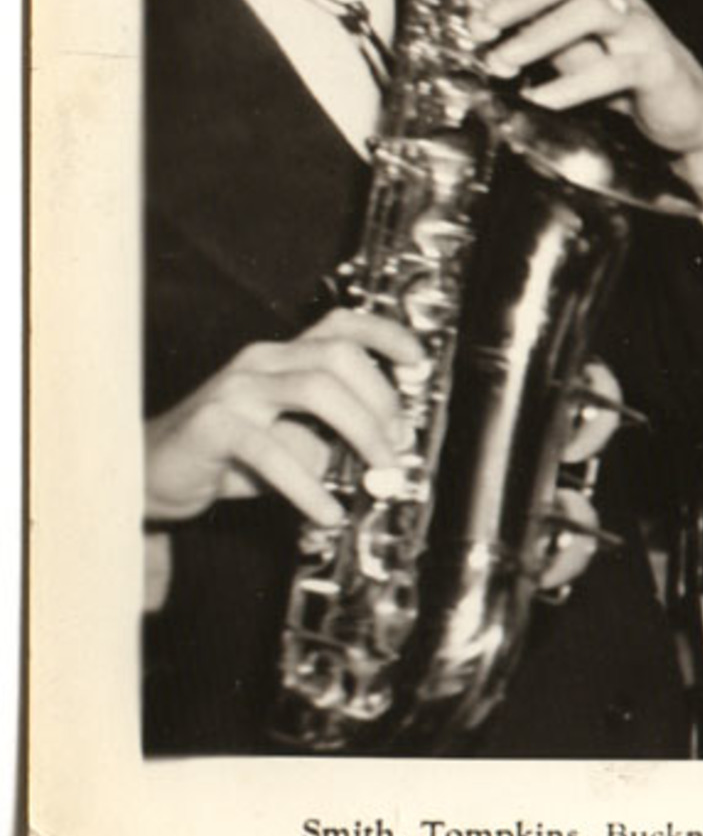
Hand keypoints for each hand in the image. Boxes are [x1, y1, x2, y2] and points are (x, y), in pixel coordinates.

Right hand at [144, 309, 424, 527]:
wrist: (149, 476)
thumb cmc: (227, 457)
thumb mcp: (287, 441)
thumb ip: (329, 438)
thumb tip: (383, 454)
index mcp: (283, 356)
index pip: (341, 325)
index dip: (386, 334)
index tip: (420, 362)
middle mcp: (261, 361)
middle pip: (339, 356)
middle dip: (382, 400)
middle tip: (400, 446)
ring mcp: (235, 388)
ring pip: (316, 390)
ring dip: (361, 433)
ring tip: (379, 476)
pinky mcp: (212, 425)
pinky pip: (273, 450)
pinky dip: (308, 485)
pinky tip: (327, 511)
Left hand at [475, 0, 702, 204]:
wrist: (686, 112)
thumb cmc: (622, 76)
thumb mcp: (575, 46)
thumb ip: (540, 28)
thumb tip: (485, 14)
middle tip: (482, 26)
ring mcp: (645, 31)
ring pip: (594, 10)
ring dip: (539, 35)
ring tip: (502, 63)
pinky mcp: (658, 69)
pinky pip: (615, 70)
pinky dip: (572, 86)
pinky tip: (540, 100)